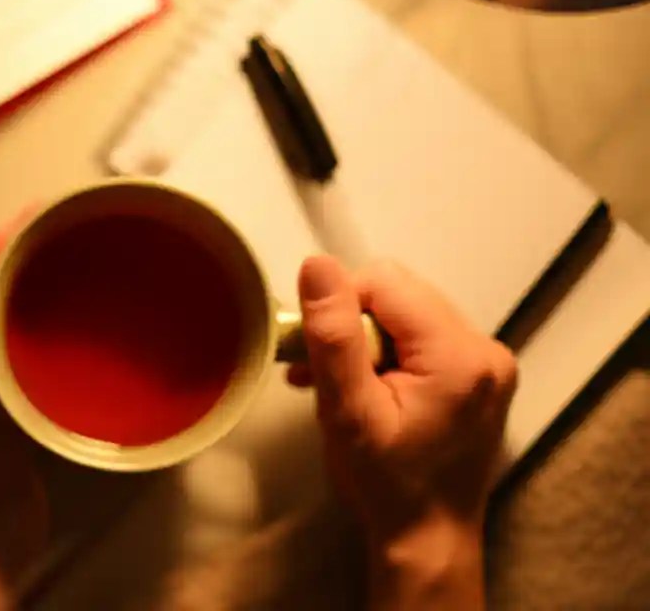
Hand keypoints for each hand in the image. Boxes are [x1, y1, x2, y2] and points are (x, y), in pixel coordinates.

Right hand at [288, 256, 516, 610]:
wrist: (427, 539)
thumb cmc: (386, 486)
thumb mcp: (348, 412)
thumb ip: (333, 336)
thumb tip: (318, 266)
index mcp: (460, 356)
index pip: (386, 282)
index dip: (341, 308)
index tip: (317, 355)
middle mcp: (486, 349)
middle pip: (400, 293)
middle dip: (353, 325)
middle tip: (326, 374)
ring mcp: (487, 362)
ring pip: (407, 312)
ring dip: (366, 340)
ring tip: (343, 386)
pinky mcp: (479, 374)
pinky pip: (423, 336)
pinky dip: (388, 353)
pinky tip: (367, 386)